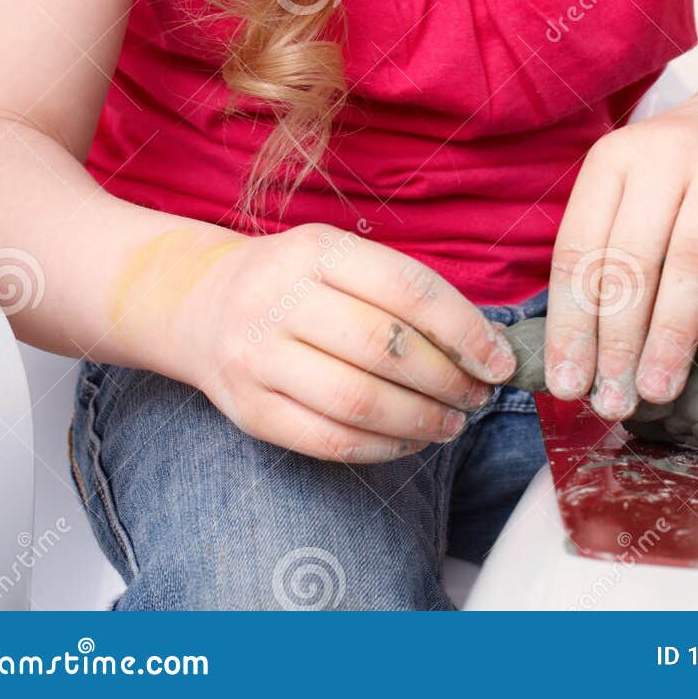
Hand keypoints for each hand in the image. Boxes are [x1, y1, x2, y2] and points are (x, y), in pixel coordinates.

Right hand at [159, 222, 516, 463]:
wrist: (199, 305)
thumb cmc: (292, 282)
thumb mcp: (337, 258)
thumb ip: (401, 291)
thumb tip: (485, 343)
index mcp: (315, 250)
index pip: (406, 288)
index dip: (464, 328)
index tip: (499, 359)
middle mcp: (279, 299)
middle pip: (384, 347)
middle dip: (447, 379)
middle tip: (477, 395)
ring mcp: (257, 357)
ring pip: (358, 400)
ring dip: (420, 420)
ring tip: (451, 423)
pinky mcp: (248, 411)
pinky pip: (327, 441)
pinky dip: (381, 448)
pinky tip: (408, 441)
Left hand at [543, 95, 697, 420]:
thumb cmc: (683, 175)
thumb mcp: (632, 190)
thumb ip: (605, 252)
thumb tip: (575, 357)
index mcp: (614, 159)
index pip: (581, 249)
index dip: (571, 321)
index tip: (567, 382)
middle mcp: (666, 155)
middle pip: (633, 257)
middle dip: (618, 338)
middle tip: (614, 400)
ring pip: (694, 255)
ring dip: (673, 330)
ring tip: (659, 388)